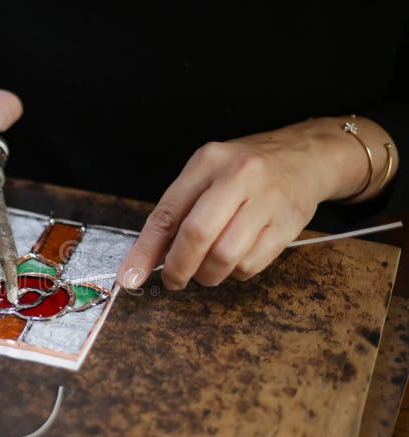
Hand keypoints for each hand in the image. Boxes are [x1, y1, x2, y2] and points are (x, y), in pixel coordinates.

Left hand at [117, 116, 390, 289]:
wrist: (307, 156)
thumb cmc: (245, 171)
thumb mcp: (206, 175)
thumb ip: (177, 211)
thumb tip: (145, 259)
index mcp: (208, 161)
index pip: (167, 212)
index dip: (145, 250)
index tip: (130, 277)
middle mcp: (239, 176)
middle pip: (198, 235)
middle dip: (178, 267)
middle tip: (174, 280)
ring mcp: (268, 199)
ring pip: (226, 256)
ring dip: (209, 274)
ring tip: (207, 269)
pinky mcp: (290, 223)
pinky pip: (252, 264)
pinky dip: (236, 272)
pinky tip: (235, 260)